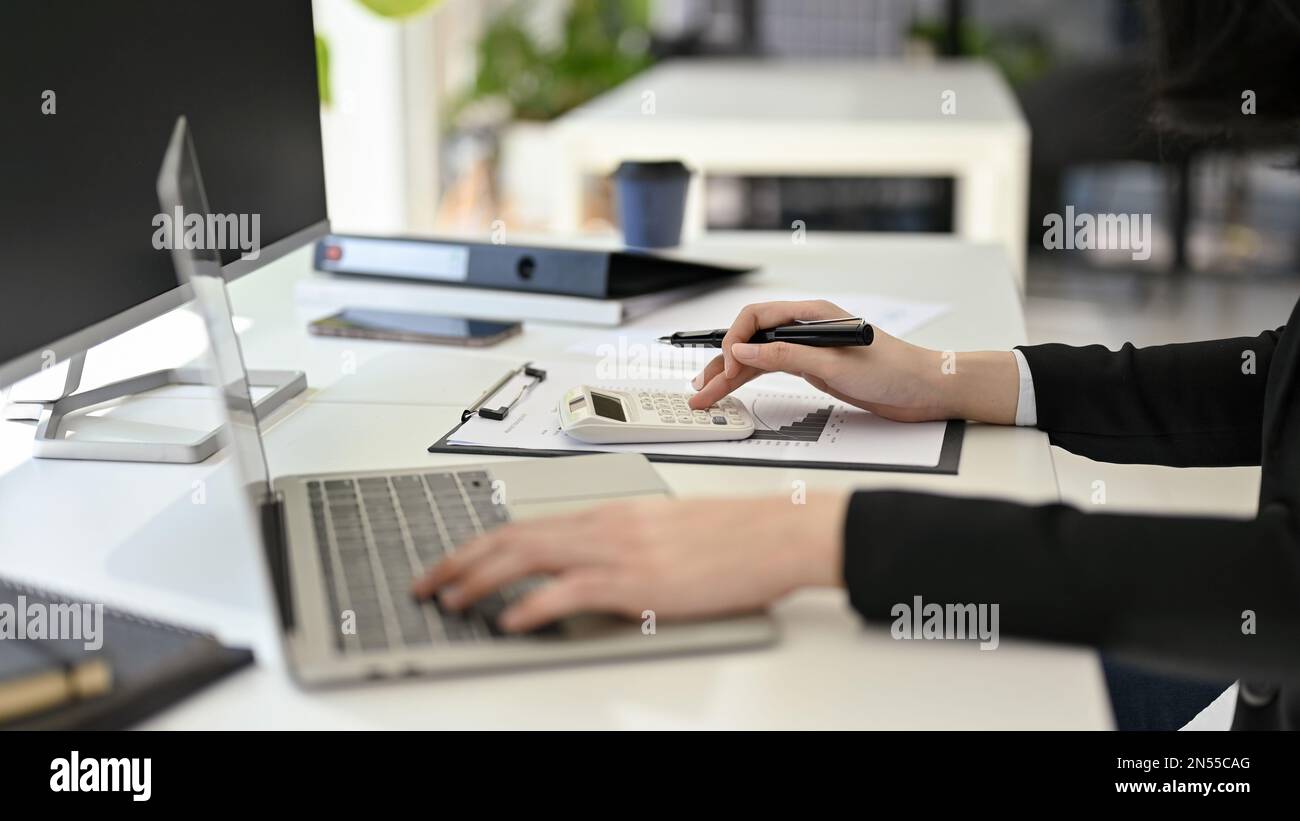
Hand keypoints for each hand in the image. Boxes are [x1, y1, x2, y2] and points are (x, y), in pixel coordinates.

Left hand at [411, 492, 848, 632]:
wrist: (777, 531)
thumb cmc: (732, 535)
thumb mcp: (664, 532)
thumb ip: (622, 544)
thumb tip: (587, 567)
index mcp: (609, 512)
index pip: (525, 523)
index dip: (477, 544)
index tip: (449, 562)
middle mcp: (605, 524)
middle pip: (512, 536)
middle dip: (459, 560)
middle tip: (427, 583)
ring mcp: (619, 551)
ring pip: (528, 556)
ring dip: (480, 580)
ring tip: (451, 600)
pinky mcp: (639, 581)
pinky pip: (570, 591)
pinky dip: (531, 606)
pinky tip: (510, 621)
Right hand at [686, 300, 1018, 424]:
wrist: (927, 389)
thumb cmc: (894, 371)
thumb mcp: (834, 365)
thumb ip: (786, 355)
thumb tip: (744, 349)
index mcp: (811, 314)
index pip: (756, 317)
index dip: (735, 340)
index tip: (728, 366)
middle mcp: (806, 328)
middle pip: (751, 339)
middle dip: (723, 363)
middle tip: (702, 390)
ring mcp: (808, 348)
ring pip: (757, 357)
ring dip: (731, 375)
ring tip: (706, 395)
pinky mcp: (813, 368)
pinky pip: (772, 370)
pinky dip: (750, 380)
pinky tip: (733, 390)